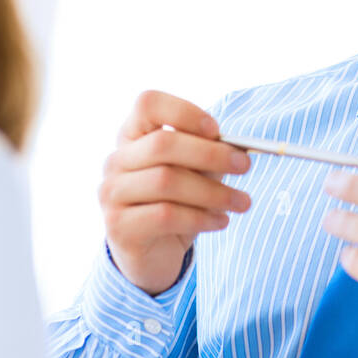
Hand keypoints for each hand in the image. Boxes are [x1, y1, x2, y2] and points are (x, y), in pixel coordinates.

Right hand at [101, 90, 251, 295]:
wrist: (152, 253)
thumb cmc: (177, 202)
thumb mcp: (195, 172)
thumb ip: (209, 155)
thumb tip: (240, 149)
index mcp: (133, 135)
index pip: (148, 104)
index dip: (184, 112)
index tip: (216, 130)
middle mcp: (116, 160)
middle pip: (162, 144)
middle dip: (210, 154)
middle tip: (245, 166)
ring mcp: (112, 193)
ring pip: (166, 181)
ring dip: (214, 192)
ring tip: (242, 202)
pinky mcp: (118, 226)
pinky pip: (165, 215)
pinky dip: (201, 217)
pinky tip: (221, 221)